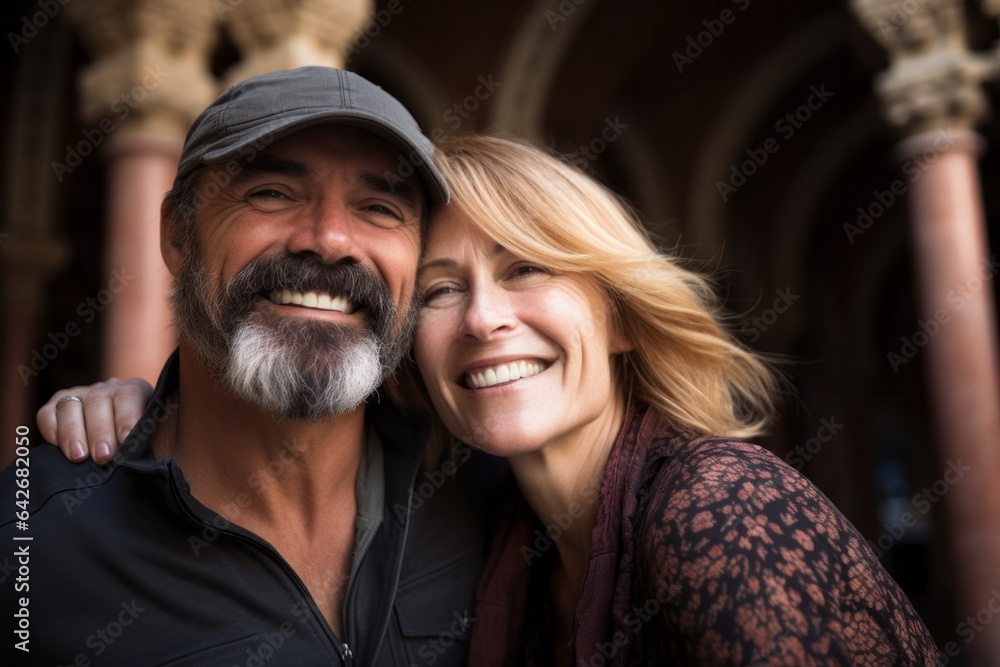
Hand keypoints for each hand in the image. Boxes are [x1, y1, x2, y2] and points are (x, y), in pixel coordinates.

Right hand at [37, 378, 152, 463]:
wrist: (118, 451)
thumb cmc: (141, 448)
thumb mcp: (153, 440)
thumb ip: (150, 441)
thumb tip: (145, 457)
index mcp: (136, 390)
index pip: (129, 394)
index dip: (127, 416)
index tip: (126, 441)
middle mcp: (107, 389)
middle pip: (98, 401)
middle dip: (100, 431)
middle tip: (103, 456)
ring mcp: (79, 395)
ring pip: (71, 406)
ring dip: (73, 433)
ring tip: (79, 457)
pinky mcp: (55, 408)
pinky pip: (47, 415)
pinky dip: (52, 431)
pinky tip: (60, 450)